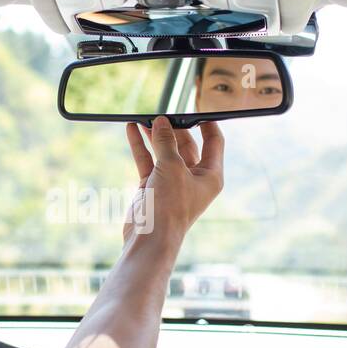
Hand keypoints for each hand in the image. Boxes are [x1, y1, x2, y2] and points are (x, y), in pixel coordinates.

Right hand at [123, 116, 223, 245]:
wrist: (149, 239)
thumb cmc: (169, 207)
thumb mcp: (171, 167)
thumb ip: (166, 141)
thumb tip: (161, 122)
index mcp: (210, 175)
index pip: (214, 142)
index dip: (207, 123)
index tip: (196, 108)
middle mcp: (194, 178)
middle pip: (186, 144)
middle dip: (174, 128)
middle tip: (161, 113)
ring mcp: (172, 182)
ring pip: (164, 151)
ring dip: (155, 135)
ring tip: (144, 118)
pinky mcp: (153, 186)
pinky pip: (147, 160)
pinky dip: (140, 146)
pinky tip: (132, 129)